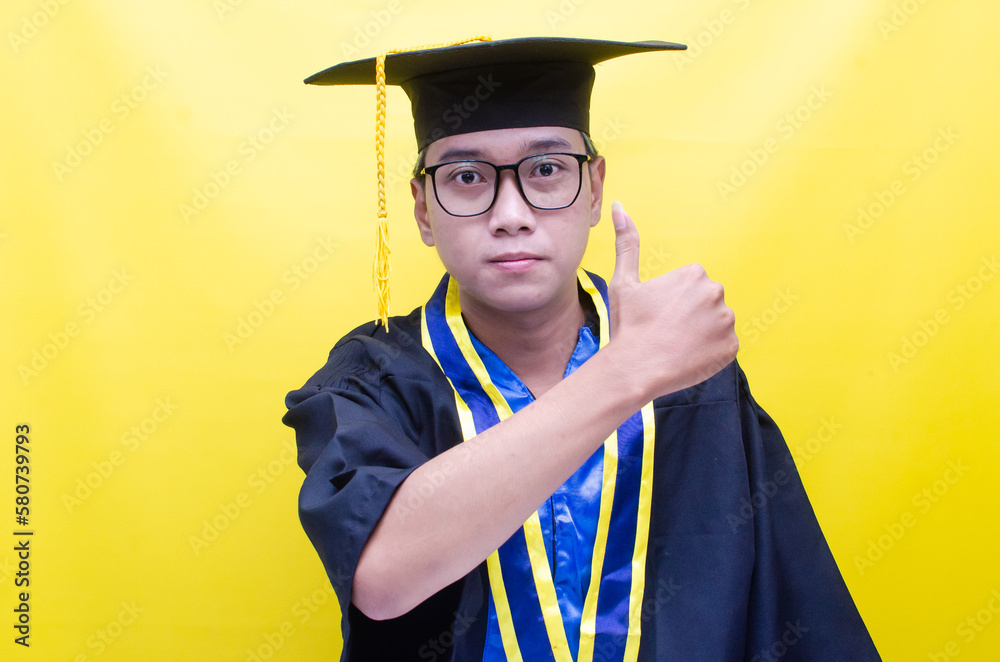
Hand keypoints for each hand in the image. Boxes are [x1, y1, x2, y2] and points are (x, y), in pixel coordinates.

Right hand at [607, 201, 738, 399]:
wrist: (635, 368)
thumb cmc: (628, 325)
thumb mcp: (624, 282)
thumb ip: (627, 243)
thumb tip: (619, 207)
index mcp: (694, 274)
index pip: (690, 287)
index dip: (672, 303)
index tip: (658, 315)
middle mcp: (716, 292)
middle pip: (705, 304)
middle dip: (690, 316)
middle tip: (666, 331)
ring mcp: (727, 321)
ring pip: (715, 325)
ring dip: (701, 334)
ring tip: (677, 346)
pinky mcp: (732, 347)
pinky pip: (724, 347)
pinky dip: (709, 353)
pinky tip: (688, 357)